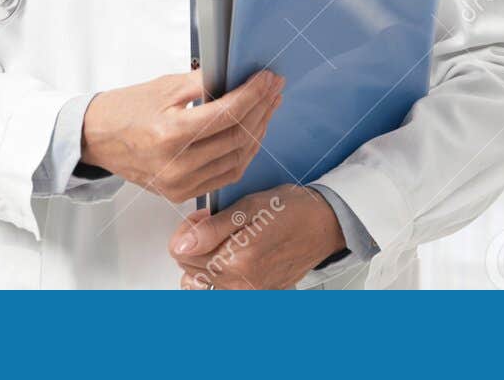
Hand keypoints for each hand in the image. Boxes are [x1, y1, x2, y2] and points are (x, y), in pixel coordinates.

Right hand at [80, 69, 282, 203]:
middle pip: (237, 138)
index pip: (228, 114)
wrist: (98, 139)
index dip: (253, 94)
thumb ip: (203, 81)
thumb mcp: (164, 86)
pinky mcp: (182, 193)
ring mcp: (180, 183)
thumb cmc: (126, 109)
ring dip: (258, 131)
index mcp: (171, 133)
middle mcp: (177, 164)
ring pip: (237, 159)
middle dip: (262, 110)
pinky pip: (225, 176)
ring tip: (268, 107)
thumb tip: (236, 73)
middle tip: (274, 88)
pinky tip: (251, 134)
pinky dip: (243, 154)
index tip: (267, 78)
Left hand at [170, 183, 343, 289]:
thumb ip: (211, 229)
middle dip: (195, 244)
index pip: (182, 253)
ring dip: (204, 262)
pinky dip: (219, 276)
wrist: (322, 225)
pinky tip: (231, 257)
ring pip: (203, 284)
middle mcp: (241, 286)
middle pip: (190, 270)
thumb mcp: (246, 206)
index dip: (189, 229)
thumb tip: (180, 245)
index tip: (203, 217)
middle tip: (215, 223)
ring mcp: (250, 295)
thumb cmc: (288, 210)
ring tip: (223, 241)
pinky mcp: (257, 296)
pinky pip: (223, 292)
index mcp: (236, 262)